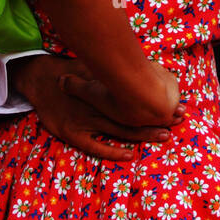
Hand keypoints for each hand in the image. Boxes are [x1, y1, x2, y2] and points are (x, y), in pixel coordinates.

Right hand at [11, 55, 176, 160]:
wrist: (40, 79)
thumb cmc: (71, 70)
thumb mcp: (95, 65)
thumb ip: (115, 70)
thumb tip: (143, 63)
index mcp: (105, 89)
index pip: (136, 98)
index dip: (156, 103)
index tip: (176, 105)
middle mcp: (98, 105)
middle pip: (132, 116)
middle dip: (156, 119)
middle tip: (178, 120)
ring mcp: (85, 120)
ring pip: (119, 131)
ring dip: (143, 134)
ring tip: (164, 136)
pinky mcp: (72, 133)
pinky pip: (95, 146)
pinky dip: (112, 151)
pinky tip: (129, 155)